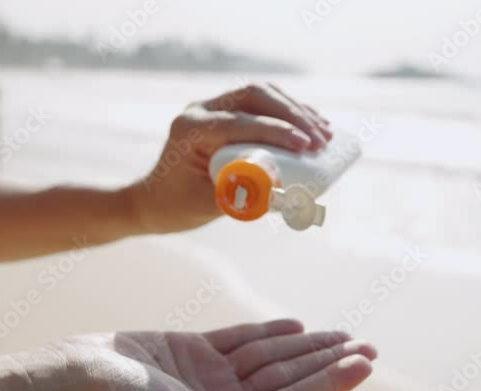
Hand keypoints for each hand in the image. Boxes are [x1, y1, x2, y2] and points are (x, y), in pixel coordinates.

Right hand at [33, 319, 375, 390]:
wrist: (74, 378)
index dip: (331, 384)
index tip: (364, 363)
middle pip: (288, 379)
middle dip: (327, 362)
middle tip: (369, 345)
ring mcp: (208, 378)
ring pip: (269, 358)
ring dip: (304, 346)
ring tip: (341, 334)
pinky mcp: (191, 351)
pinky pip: (239, 341)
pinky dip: (267, 333)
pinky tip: (295, 326)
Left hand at [127, 83, 333, 233]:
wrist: (155, 201)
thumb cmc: (177, 206)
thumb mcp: (207, 205)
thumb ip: (240, 196)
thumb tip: (283, 189)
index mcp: (189, 128)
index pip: (240, 122)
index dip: (276, 131)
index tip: (306, 146)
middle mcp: (200, 109)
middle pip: (255, 97)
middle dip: (293, 115)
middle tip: (320, 141)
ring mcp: (212, 106)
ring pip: (261, 94)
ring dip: (296, 110)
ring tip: (324, 133)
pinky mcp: (225, 111)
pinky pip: (260, 102)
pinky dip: (288, 111)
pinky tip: (312, 123)